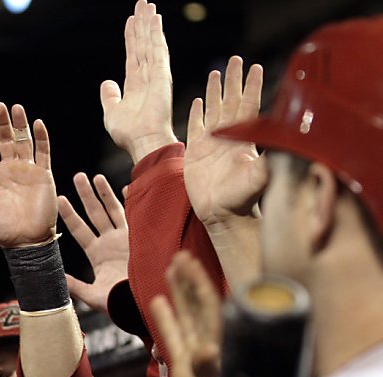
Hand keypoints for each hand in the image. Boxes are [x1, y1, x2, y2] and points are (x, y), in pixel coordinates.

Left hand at [0, 102, 57, 247]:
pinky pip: (43, 152)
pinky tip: (37, 123)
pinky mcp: (43, 175)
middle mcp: (8, 169)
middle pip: (4, 140)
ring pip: (23, 141)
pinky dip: (41, 137)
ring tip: (16, 108)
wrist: (25, 241)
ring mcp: (26, 170)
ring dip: (20, 125)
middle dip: (1, 123)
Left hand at [60, 173, 128, 312]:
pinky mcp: (141, 238)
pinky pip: (135, 216)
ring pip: (113, 210)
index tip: (59, 198)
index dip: (70, 214)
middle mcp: (109, 242)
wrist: (142, 304)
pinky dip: (132, 202)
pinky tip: (127, 187)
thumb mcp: (93, 295)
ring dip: (105, 193)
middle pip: (95, 213)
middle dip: (86, 195)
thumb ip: (75, 286)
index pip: (79, 229)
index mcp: (96, 253)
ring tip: (95, 176)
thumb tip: (57, 276)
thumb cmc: (118, 303)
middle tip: (77, 176)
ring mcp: (125, 238)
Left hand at [101, 0, 175, 164]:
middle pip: (142, 44)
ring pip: (150, 42)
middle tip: (142, 3)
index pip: (133, 55)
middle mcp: (147, 76)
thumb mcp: (112, 112)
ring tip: (147, 5)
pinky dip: (155, 33)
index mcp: (135, 85)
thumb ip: (110, 96)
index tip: (131, 21)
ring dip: (149, 23)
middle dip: (142, 24)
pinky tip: (154, 18)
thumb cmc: (128, 134)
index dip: (131, 37)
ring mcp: (155, 74)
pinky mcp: (161, 74)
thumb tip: (107, 83)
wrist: (142, 142)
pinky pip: (157, 49)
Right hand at [150, 251, 222, 376]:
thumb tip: (205, 351)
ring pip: (187, 318)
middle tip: (180, 256)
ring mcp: (198, 359)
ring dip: (179, 294)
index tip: (189, 263)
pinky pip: (173, 339)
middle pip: (200, 307)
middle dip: (190, 281)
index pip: (210, 309)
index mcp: (223, 350)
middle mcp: (212, 349)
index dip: (199, 286)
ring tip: (172, 269)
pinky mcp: (186, 372)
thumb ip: (213, 374)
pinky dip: (166, 321)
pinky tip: (158, 303)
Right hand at [184, 56, 266, 230]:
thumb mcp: (259, 177)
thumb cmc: (242, 198)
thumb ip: (268, 161)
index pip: (248, 105)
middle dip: (233, 80)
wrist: (221, 214)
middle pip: (231, 100)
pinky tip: (198, 101)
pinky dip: (196, 113)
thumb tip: (285, 146)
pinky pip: (195, 127)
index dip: (252, 86)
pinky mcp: (195, 152)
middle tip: (235, 59)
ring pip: (213, 109)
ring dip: (215, 90)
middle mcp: (228, 136)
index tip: (255, 67)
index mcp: (244, 138)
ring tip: (216, 72)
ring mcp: (211, 143)